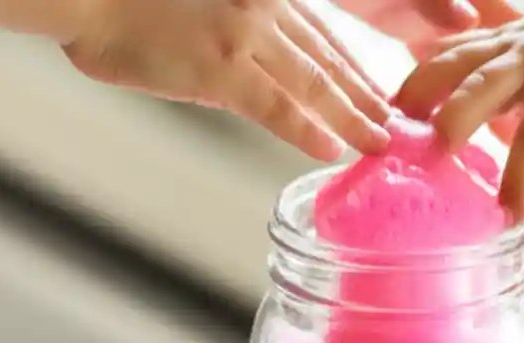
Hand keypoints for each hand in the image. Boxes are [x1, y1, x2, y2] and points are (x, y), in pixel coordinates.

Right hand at [65, 0, 393, 160]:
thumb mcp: (200, 8)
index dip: (355, 70)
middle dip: (366, 95)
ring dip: (354, 117)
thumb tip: (257, 82)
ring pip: (316, 84)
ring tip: (379, 143)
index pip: (322, 36)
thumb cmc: (130, 5)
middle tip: (393, 126)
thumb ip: (238, 38)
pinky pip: (278, 106)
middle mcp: (262, 8)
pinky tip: (332, 148)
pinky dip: (308, 130)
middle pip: (329, 59)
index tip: (379, 96)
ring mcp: (244, 36)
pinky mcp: (221, 68)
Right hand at [395, 0, 523, 215]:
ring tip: (388, 125)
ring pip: (460, 59)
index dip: (523, 175)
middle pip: (484, 87)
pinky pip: (460, 49)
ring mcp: (520, 40)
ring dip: (423, 90)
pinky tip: (399, 102)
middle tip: (423, 164)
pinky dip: (427, 70)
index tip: (509, 216)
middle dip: (453, 123)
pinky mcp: (507, 36)